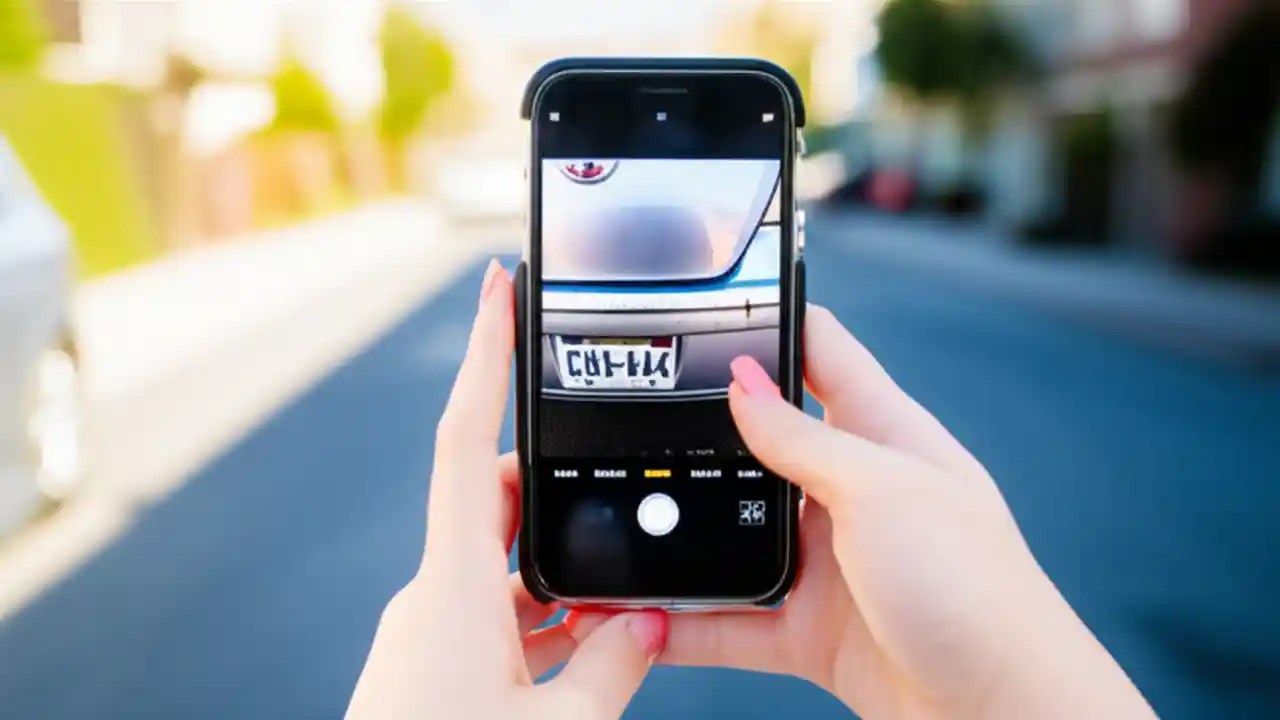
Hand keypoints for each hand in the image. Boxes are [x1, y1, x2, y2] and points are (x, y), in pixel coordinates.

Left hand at [347, 260, 667, 719]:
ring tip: (621, 585)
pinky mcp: (433, 663)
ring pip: (505, 566)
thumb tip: (642, 624)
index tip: (500, 289)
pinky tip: (589, 643)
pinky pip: (497, 612)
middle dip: (556, 478)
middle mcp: (434, 595)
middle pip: (496, 500)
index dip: (486, 356)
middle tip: (609, 462)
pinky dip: (544, 613)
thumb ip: (613, 668)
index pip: (467, 441)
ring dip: (559, 565)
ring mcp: (430, 629)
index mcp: (454, 588)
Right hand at [577, 306, 1153, 718]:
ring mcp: (827, 562)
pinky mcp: (808, 629)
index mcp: (885, 436)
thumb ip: (804, 441)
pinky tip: (643, 615)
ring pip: (734, 534)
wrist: (1003, 713)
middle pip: (761, 445)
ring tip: (626, 521)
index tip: (710, 304)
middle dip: (703, 436)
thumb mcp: (884, 492)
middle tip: (638, 422)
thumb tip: (742, 383)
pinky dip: (685, 621)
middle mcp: (851, 493)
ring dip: (682, 534)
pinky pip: (730, 620)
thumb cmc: (979, 594)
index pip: (822, 353)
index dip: (771, 322)